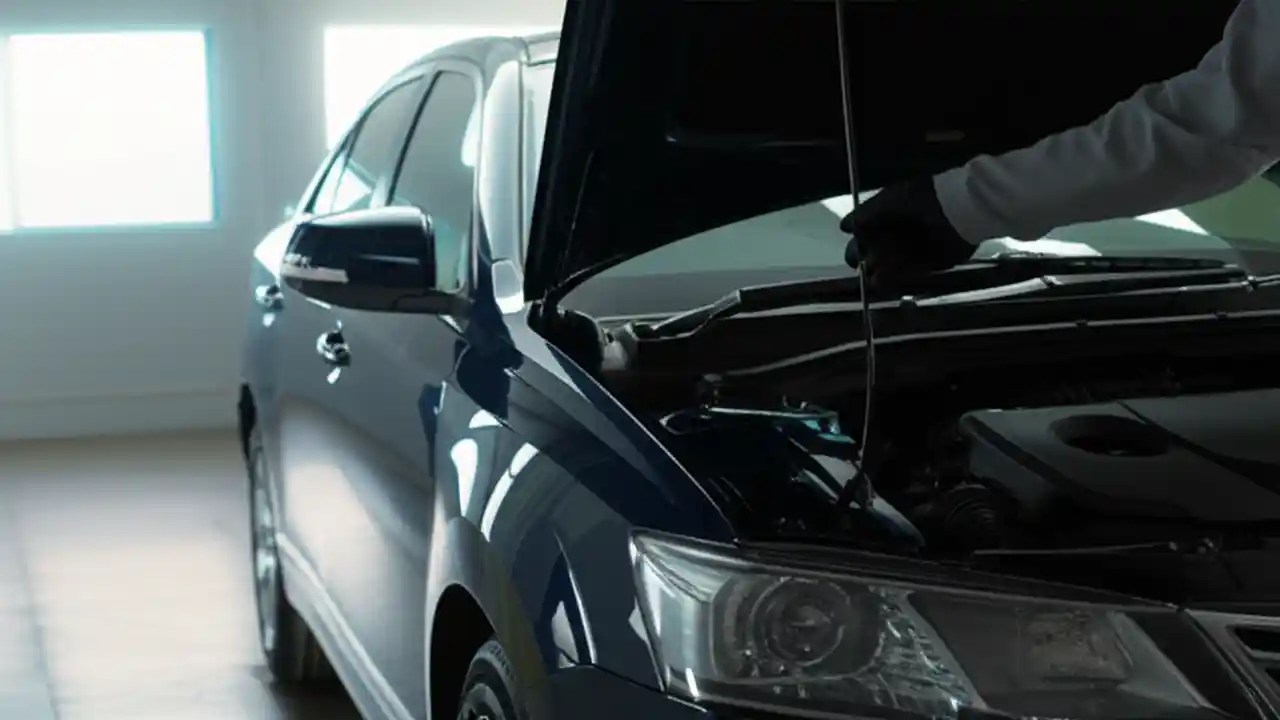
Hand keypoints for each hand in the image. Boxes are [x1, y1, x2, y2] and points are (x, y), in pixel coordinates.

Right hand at [841, 177, 976, 284]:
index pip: (869, 230)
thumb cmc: (923, 199)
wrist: (959, 210)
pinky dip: (893, 277)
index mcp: (894, 213)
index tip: (855, 245)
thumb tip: (844, 226)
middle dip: (866, 256)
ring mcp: (917, 248)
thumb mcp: (890, 199)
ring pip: (890, 263)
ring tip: (872, 274)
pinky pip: (907, 273)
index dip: (859, 239)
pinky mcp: (930, 264)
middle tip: (861, 263)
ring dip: (878, 269)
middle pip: (877, 249)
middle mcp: (904, 231)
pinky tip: (879, 281)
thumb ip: (866, 213)